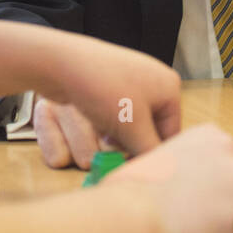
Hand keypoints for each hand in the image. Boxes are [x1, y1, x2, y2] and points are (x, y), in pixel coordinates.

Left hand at [36, 39, 181, 160]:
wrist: (62, 63)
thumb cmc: (103, 89)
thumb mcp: (132, 127)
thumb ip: (149, 150)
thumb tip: (157, 169)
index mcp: (169, 86)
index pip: (170, 132)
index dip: (152, 152)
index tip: (136, 166)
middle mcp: (154, 80)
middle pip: (151, 127)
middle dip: (134, 142)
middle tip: (117, 152)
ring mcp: (131, 79)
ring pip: (132, 122)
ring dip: (120, 135)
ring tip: (105, 136)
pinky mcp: (111, 82)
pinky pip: (117, 111)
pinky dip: (109, 122)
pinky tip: (96, 122)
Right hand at [100, 124, 232, 232]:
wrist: (135, 212)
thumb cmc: (137, 191)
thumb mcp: (166, 157)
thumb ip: (194, 162)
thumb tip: (204, 182)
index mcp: (210, 133)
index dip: (224, 182)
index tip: (212, 195)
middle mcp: (230, 147)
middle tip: (208, 214)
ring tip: (203, 226)